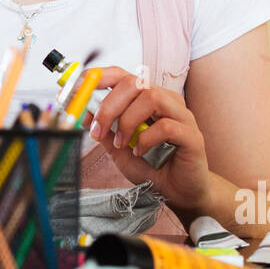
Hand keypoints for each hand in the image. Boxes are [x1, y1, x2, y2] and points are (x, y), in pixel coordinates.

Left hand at [84, 66, 213, 214]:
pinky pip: (166, 126)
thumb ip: (105, 131)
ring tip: (122, 143)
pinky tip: (140, 152)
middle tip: (98, 129)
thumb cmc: (152, 167)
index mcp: (147, 99)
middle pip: (135, 82)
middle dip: (109, 105)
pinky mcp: (192, 135)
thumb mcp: (119, 149)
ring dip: (128, 121)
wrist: (179, 193)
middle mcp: (166, 101)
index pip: (122, 75)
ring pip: (151, 98)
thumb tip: (85, 114)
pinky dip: (146, 139)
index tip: (77, 90)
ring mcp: (182, 116)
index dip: (98, 77)